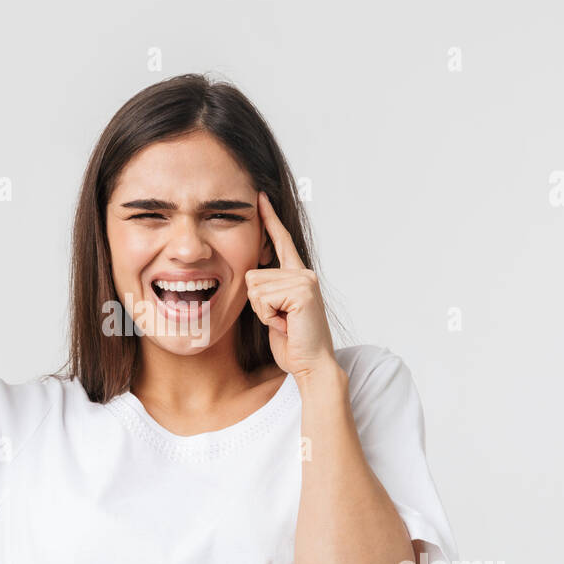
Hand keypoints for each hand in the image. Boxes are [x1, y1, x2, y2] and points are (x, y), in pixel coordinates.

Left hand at [244, 192, 337, 378]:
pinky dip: (268, 316)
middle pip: (252, 274)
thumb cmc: (292, 343)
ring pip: (254, 287)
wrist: (312, 364)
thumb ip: (268, 292)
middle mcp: (303, 273)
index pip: (281, 242)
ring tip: (283, 323)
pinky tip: (286, 325)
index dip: (270, 220)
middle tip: (280, 320)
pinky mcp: (302, 291)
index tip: (261, 198)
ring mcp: (304, 280)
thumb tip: (251, 278)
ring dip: (263, 312)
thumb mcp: (275, 312)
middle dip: (258, 303)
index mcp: (297, 275)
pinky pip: (262, 298)